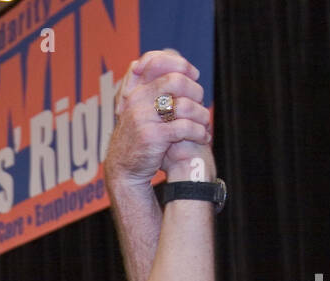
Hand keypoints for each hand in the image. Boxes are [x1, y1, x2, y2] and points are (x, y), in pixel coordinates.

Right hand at [103, 49, 212, 190]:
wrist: (124, 170)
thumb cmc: (138, 138)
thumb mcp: (139, 110)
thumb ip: (154, 90)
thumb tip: (183, 70)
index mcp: (134, 91)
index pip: (155, 61)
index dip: (180, 64)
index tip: (194, 75)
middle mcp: (136, 100)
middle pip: (175, 80)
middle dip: (195, 91)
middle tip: (200, 103)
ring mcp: (143, 118)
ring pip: (184, 105)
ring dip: (201, 115)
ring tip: (205, 123)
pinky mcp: (152, 137)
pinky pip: (185, 127)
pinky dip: (199, 132)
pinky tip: (202, 137)